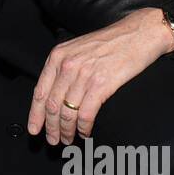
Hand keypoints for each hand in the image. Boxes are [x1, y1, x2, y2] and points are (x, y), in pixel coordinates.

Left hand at [31, 7, 173, 144]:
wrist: (139, 33)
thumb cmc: (111, 42)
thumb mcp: (78, 49)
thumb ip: (63, 68)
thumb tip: (54, 95)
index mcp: (58, 56)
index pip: (39, 92)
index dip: (35, 115)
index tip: (34, 129)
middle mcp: (67, 65)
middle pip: (51, 105)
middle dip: (50, 127)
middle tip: (52, 140)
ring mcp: (84, 75)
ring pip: (67, 112)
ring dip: (66, 131)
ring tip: (68, 139)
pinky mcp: (101, 84)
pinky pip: (85, 114)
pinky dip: (83, 128)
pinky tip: (85, 132)